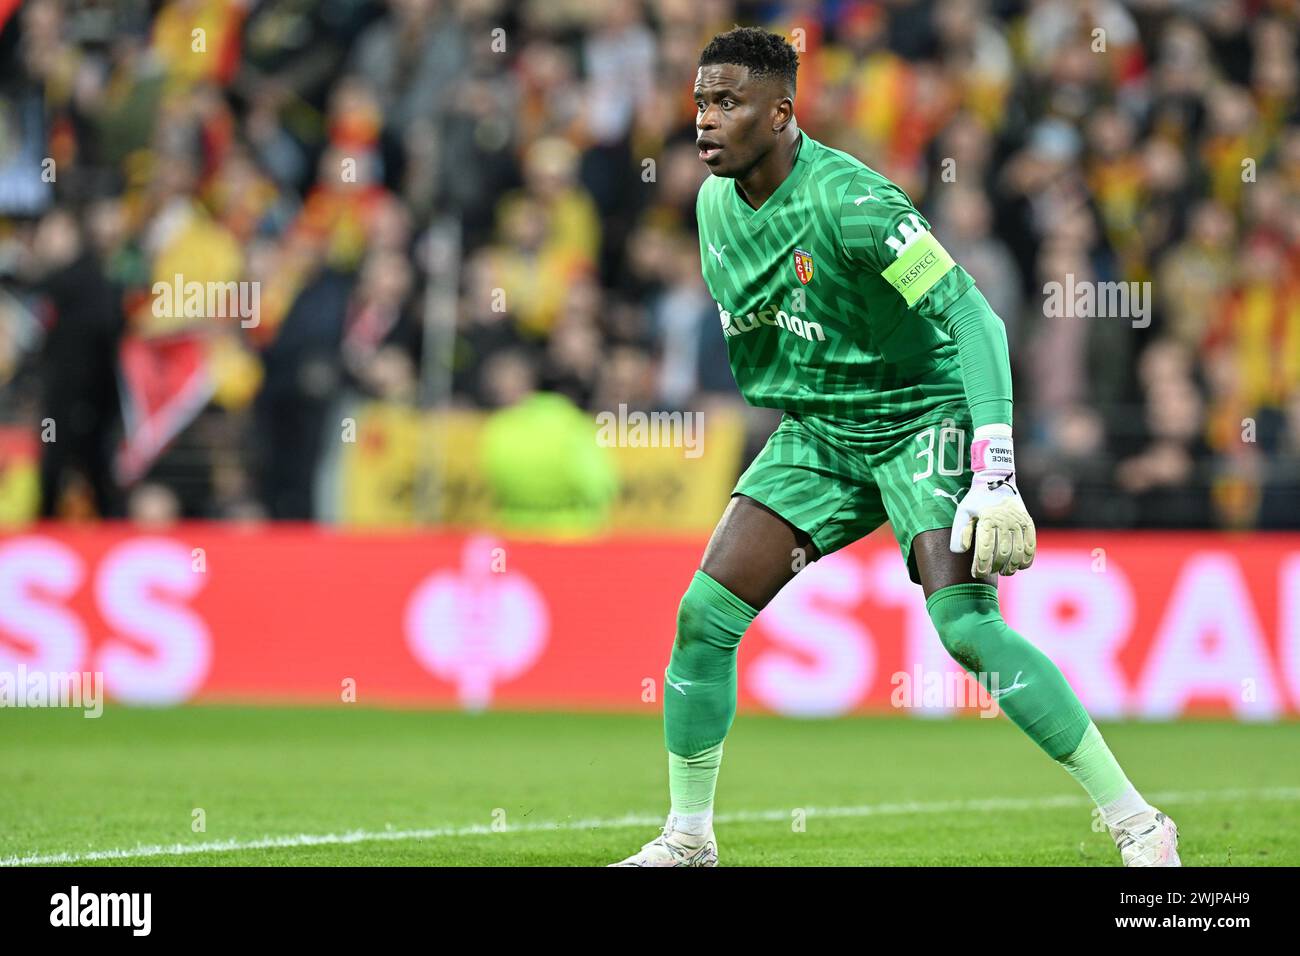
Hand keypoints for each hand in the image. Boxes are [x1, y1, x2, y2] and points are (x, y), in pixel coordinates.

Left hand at [949, 428, 1035, 576]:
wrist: (997, 480)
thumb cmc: (976, 500)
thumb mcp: (962, 512)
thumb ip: (958, 532)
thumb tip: (958, 552)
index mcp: (987, 518)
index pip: (985, 548)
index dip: (981, 565)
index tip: (977, 574)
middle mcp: (1004, 520)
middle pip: (1002, 552)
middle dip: (995, 567)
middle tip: (989, 573)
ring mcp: (1018, 521)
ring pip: (1018, 551)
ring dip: (1012, 566)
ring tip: (1004, 572)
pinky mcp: (1028, 523)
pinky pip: (1031, 545)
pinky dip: (1027, 558)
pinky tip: (1020, 566)